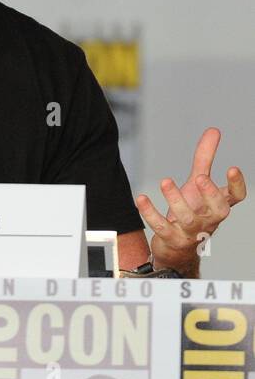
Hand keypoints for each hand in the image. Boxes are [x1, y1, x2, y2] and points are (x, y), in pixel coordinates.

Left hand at [134, 128, 245, 269]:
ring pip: (188, 219)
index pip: (236, 198)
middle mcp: (209, 220)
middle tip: (200, 178)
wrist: (176, 247)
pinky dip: (151, 213)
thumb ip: (205, 159)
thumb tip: (214, 131)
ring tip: (165, 181)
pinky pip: (162, 227)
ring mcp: (191, 232)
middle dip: (210, 194)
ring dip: (176, 200)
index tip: (232, 168)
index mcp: (217, 205)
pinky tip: (141, 198)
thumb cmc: (192, 210)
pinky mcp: (172, 239)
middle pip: (219, 210)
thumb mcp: (197, 183)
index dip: (237, 185)